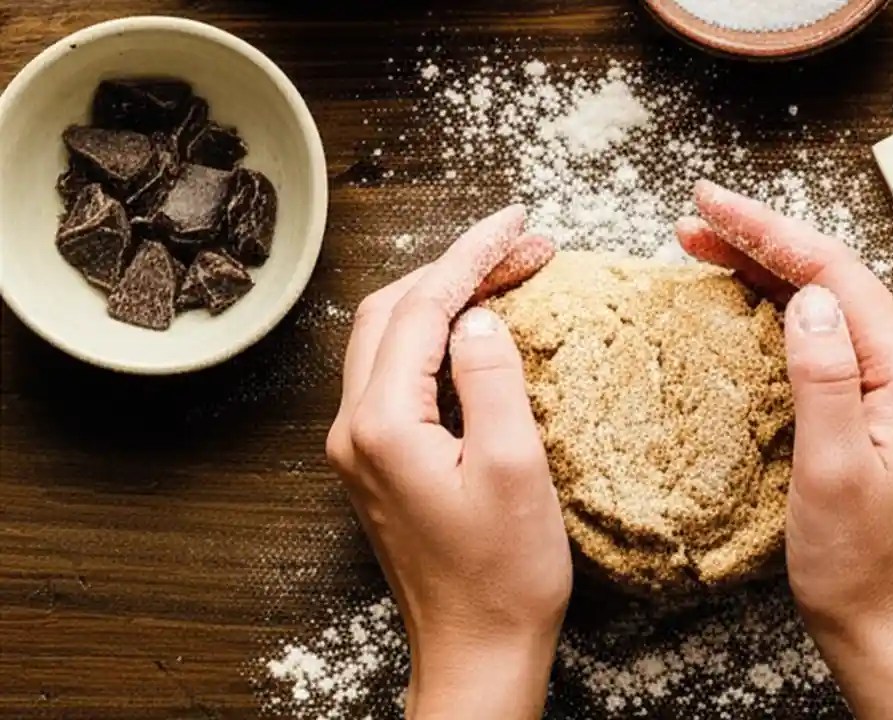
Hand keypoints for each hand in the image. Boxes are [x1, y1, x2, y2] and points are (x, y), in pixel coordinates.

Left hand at [326, 206, 571, 719]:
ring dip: (444, 296)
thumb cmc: (503, 575)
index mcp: (381, 423)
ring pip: (391, 338)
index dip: (473, 254)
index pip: (423, 307)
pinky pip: (397, 375)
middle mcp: (354, 428)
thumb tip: (478, 315)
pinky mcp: (380, 464)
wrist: (477, 653)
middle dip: (457, 266)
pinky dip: (435, 336)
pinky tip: (475, 329)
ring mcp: (361, 448)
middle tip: (524, 244)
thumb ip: (491, 375)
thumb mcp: (514, 466)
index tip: (519, 222)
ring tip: (507, 273)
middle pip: (395, 311)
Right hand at [678, 181, 892, 719]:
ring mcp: (889, 387)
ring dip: (763, 270)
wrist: (884, 623)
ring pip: (821, 304)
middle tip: (691, 220)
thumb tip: (806, 299)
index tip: (708, 204)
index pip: (831, 273)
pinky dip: (774, 311)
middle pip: (827, 278)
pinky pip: (819, 339)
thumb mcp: (832, 469)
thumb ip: (822, 376)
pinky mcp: (868, 407)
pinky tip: (742, 303)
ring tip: (702, 248)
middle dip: (759, 241)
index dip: (766, 231)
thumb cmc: (859, 561)